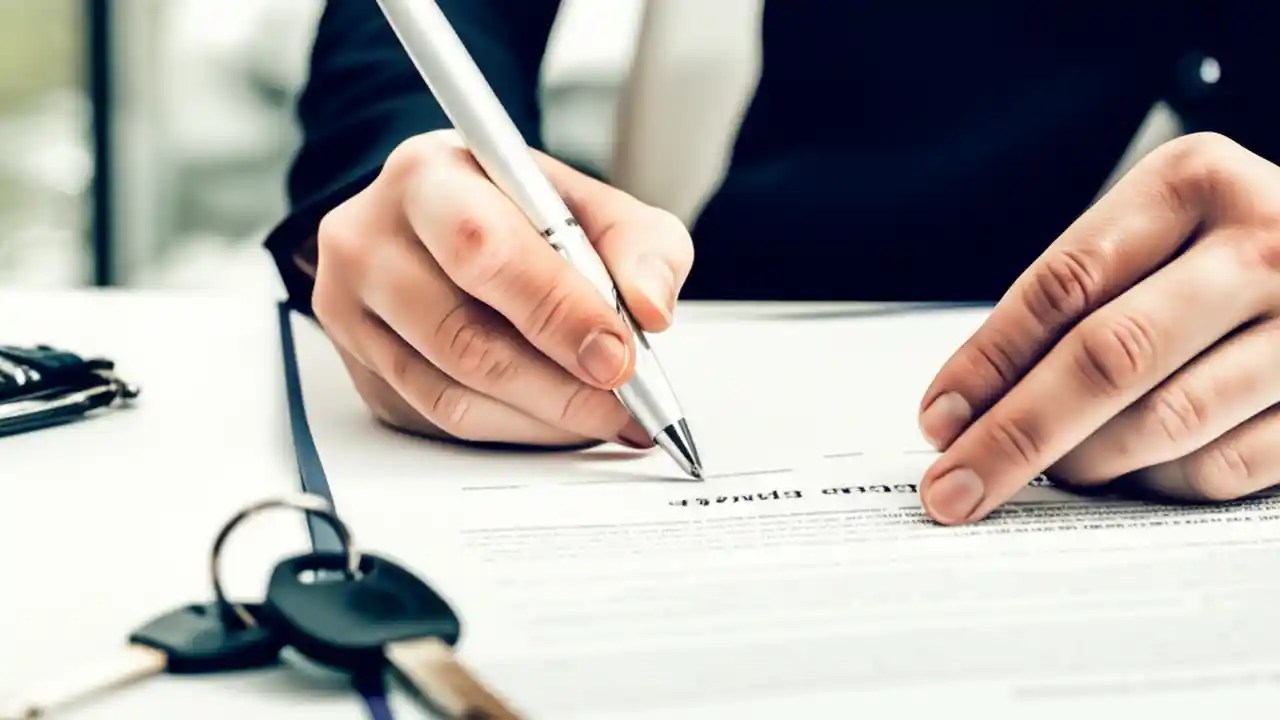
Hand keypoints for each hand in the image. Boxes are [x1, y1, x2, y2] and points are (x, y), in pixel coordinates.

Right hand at [311, 130, 692, 446]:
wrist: (447, 225)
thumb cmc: (521, 213)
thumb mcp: (594, 207)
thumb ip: (640, 246)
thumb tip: (650, 307)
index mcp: (428, 176)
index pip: (484, 251)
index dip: (557, 312)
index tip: (618, 356)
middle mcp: (370, 240)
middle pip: (462, 337)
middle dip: (559, 384)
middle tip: (622, 404)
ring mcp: (348, 310)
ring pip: (451, 393)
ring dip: (543, 418)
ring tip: (605, 416)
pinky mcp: (358, 366)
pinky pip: (439, 419)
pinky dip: (513, 428)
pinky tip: (558, 419)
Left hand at [918, 133, 1279, 523]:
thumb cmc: (1233, 253)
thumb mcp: (1160, 233)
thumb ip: (1079, 299)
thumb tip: (969, 409)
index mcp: (1192, 182)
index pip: (1064, 282)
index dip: (989, 360)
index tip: (939, 419)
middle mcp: (1261, 244)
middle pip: (1108, 356)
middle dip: (1014, 435)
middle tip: (954, 487)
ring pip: (1165, 422)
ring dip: (1089, 463)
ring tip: (1059, 470)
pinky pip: (1223, 467)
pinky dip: (1161, 483)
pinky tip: (1139, 472)